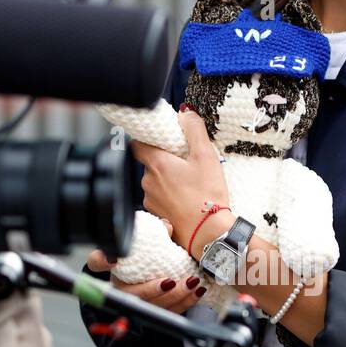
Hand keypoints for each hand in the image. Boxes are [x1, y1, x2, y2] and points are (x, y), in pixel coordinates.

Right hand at [86, 221, 205, 314]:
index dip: (102, 261)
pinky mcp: (153, 309)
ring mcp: (136, 300)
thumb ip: (153, 232)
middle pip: (131, 294)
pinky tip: (198, 291)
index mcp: (113, 265)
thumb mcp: (146, 239)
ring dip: (175, 297)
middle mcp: (120, 285)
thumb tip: (166, 227)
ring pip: (152, 306)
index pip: (97, 261)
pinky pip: (168, 311)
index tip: (114, 259)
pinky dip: (185, 302)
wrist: (153, 266)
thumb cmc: (146, 251)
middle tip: (172, 280)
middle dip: (153, 291)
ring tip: (192, 283)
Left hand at [129, 108, 229, 254]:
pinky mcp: (156, 215)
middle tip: (186, 164)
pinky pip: (160, 199)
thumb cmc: (207, 196)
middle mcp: (148, 181)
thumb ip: (194, 130)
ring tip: (190, 185)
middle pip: (150, 163)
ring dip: (168, 180)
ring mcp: (150, 200)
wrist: (208, 234)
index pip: (138, 143)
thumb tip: (185, 112)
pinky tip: (186, 200)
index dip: (149, 139)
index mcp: (157, 164)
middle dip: (165, 161)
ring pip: (155, 182)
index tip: (162, 141)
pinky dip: (170, 197)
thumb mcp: (206, 156)